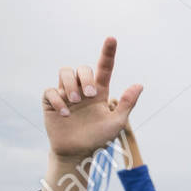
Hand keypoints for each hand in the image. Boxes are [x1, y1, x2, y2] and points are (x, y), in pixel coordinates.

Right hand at [43, 37, 141, 161]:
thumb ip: (126, 103)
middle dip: (85, 78)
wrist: (78, 152)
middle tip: (89, 95)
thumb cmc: (99, 138)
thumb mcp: (116, 122)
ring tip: (76, 102)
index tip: (112, 38)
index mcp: (100, 92)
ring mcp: (66, 94)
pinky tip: (65, 113)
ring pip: (65, 71)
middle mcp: (82, 89)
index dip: (108, 53)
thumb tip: (139, 85)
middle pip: (82, 68)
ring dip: (70, 84)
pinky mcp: (51, 101)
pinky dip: (58, 100)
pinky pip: (50, 90)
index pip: (105, 68)